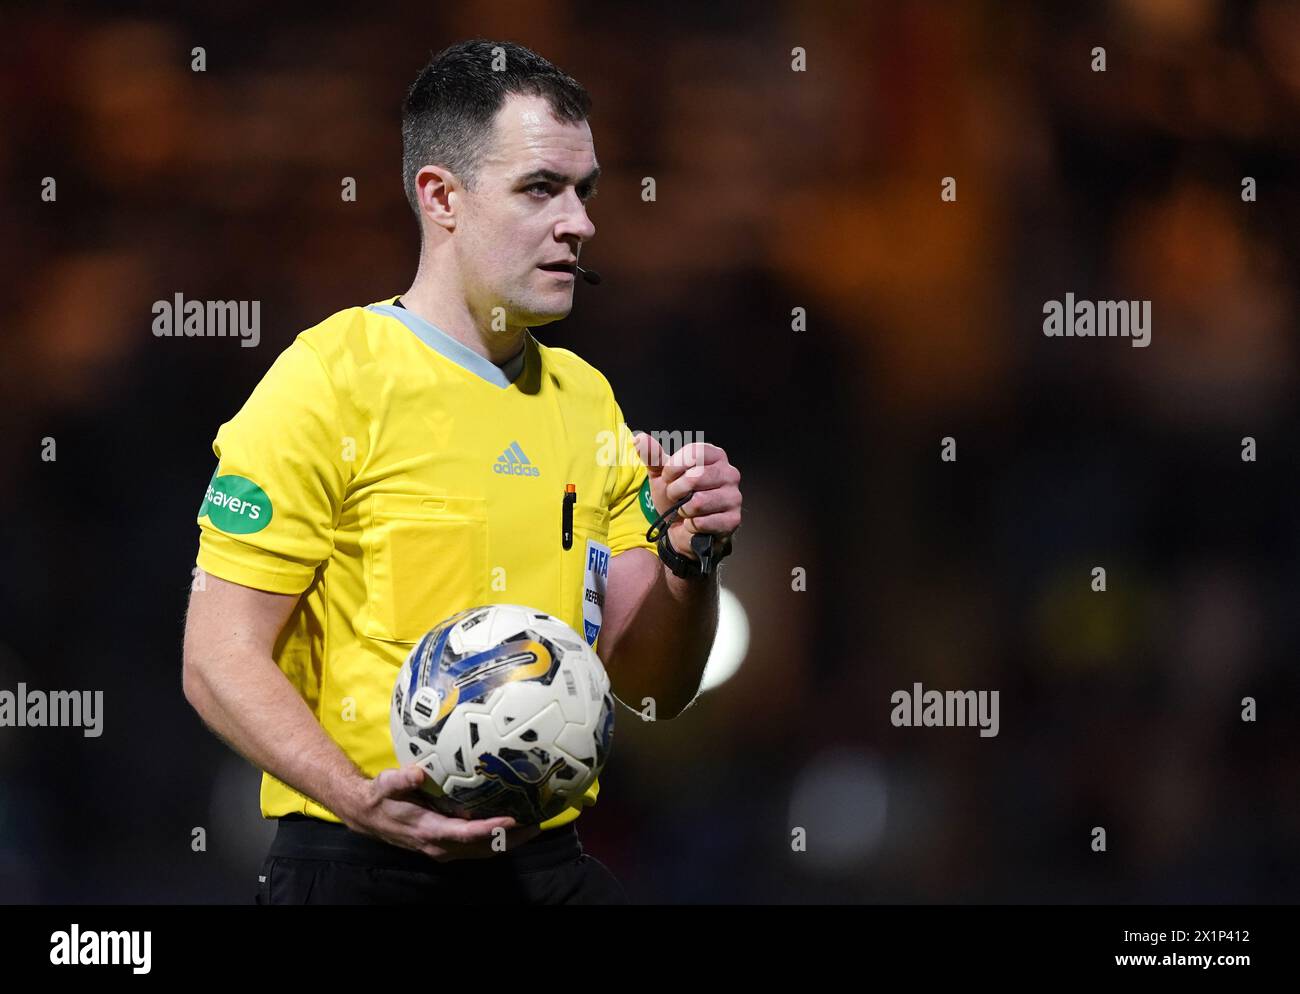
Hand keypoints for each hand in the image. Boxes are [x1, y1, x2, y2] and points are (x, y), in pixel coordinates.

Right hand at [338, 764, 541, 861]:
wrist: (367, 816)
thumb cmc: (381, 797)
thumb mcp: (386, 784)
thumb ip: (402, 779)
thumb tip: (417, 772)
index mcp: (429, 831)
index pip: (466, 833)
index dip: (491, 828)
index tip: (513, 819)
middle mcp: (440, 846)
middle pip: (483, 847)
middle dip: (511, 838)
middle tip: (537, 824)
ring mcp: (444, 849)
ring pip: (483, 851)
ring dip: (508, 842)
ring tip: (533, 826)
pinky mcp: (446, 845)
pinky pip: (476, 847)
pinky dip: (496, 840)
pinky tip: (512, 826)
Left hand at [632, 434, 741, 560]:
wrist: (683, 528)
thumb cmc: (677, 497)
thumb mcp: (662, 475)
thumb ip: (653, 457)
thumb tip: (639, 438)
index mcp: (715, 456)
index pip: (694, 452)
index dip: (674, 467)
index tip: (668, 477)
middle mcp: (730, 473)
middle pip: (696, 477)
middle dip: (676, 491)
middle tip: (676, 497)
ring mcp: (734, 497)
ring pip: (698, 502)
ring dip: (683, 510)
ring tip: (686, 510)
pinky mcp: (733, 520)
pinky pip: (702, 522)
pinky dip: (692, 525)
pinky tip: (695, 524)